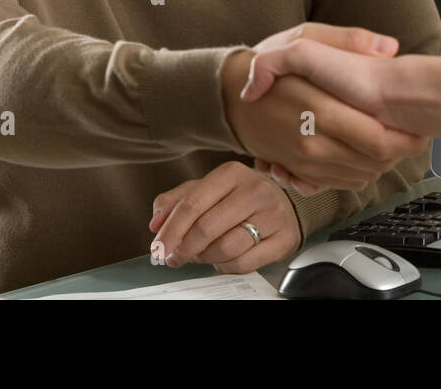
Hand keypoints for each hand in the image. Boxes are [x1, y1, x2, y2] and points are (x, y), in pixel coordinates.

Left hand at [148, 161, 300, 272]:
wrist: (283, 204)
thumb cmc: (240, 197)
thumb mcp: (207, 190)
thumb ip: (176, 201)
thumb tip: (156, 223)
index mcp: (232, 173)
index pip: (193, 203)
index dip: (171, 229)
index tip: (159, 247)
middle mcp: (255, 190)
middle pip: (207, 228)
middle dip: (184, 248)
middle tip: (175, 257)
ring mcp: (273, 214)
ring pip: (226, 248)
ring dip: (205, 258)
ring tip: (200, 255)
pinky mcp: (284, 238)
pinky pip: (244, 263)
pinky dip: (226, 266)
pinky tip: (222, 259)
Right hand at [221, 24, 426, 193]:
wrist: (228, 96)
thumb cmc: (271, 65)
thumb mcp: (306, 37)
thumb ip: (348, 40)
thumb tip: (389, 47)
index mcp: (322, 111)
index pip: (381, 142)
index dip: (407, 139)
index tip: (418, 126)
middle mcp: (313, 144)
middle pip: (376, 164)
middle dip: (399, 152)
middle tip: (407, 133)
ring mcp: (304, 163)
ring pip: (360, 177)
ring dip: (379, 164)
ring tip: (384, 140)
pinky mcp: (298, 173)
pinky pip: (339, 184)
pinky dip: (355, 173)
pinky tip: (358, 153)